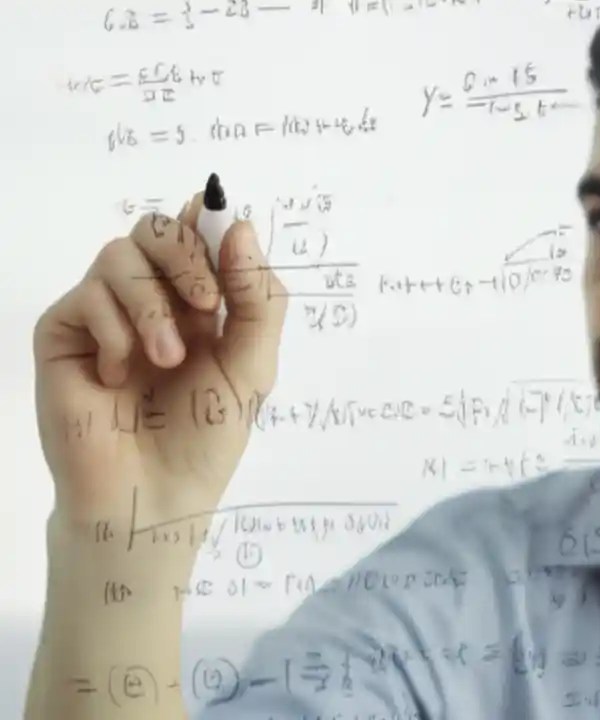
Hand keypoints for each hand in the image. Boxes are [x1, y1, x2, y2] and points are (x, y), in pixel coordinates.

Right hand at [33, 192, 287, 541]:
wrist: (151, 496)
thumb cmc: (206, 437)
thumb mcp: (252, 364)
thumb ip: (257, 297)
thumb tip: (241, 225)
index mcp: (199, 301)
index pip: (198, 234)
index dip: (208, 219)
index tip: (221, 222)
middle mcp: (151, 299)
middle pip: (156, 230)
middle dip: (186, 255)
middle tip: (208, 306)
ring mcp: (104, 313)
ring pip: (120, 255)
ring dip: (152, 304)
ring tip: (168, 359)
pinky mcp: (63, 333)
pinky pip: (87, 295)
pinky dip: (115, 329)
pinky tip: (121, 373)